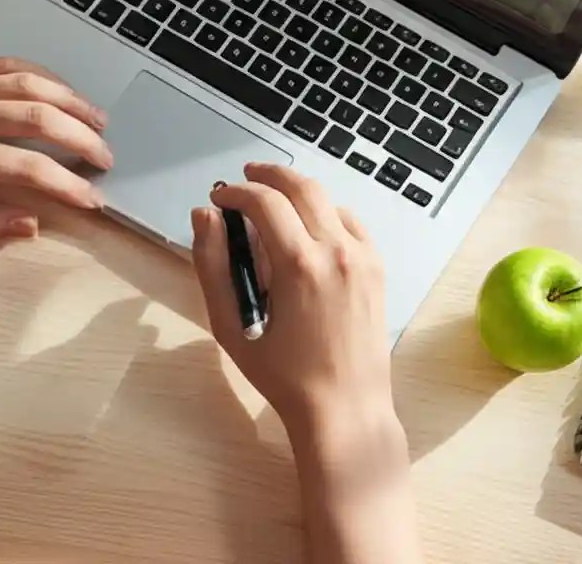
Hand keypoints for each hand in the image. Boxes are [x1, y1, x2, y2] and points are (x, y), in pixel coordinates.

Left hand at [0, 57, 111, 241]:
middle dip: (82, 138)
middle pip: (39, 116)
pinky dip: (41, 74)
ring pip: (29, 83)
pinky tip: (61, 90)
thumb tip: (29, 225)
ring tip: (99, 122)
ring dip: (71, 101)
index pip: (27, 168)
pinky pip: (5, 65)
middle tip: (106, 160)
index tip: (93, 201)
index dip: (68, 185)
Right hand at [190, 162, 389, 426]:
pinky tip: (308, 229)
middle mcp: (336, 250)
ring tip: (272, 202)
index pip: (264, 201)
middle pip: (301, 186)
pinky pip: (350, 223)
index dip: (235, 192)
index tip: (218, 200)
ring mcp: (363, 257)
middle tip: (243, 178)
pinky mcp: (376, 267)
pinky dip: (325, 214)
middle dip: (267, 174)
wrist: (345, 407)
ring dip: (296, 192)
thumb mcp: (232, 327)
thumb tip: (205, 216)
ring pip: (327, 200)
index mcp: (299, 264)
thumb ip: (213, 266)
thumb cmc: (282, 375)